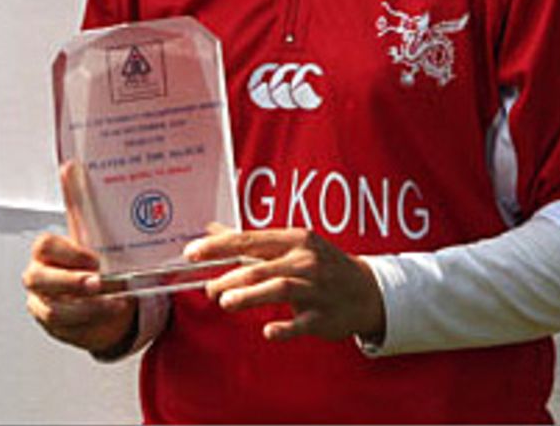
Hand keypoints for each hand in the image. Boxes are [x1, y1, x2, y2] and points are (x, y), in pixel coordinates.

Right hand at [22, 232, 136, 355]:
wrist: (101, 298)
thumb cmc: (97, 268)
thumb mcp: (99, 250)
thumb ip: (103, 242)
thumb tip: (133, 229)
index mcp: (45, 252)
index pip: (45, 246)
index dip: (69, 254)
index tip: (95, 260)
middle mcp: (36, 276)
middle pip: (39, 278)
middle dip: (72, 282)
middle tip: (98, 283)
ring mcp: (40, 303)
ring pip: (54, 310)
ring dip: (88, 307)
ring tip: (114, 303)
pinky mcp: (52, 327)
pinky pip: (67, 329)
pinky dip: (92, 322)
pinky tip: (110, 313)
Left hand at [185, 224, 385, 343]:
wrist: (367, 290)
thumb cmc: (321, 264)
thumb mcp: (291, 245)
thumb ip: (250, 241)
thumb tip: (212, 229)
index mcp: (295, 239)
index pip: (250, 239)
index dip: (219, 246)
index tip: (192, 252)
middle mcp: (306, 260)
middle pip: (262, 266)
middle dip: (231, 277)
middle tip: (209, 289)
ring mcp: (317, 288)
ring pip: (280, 288)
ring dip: (251, 295)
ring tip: (226, 303)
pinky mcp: (325, 316)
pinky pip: (303, 322)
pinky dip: (286, 328)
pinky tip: (269, 332)